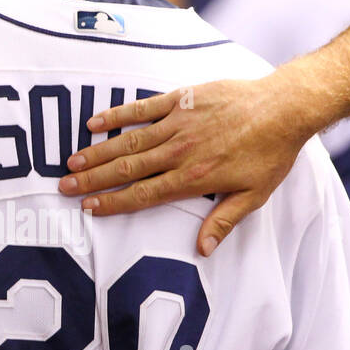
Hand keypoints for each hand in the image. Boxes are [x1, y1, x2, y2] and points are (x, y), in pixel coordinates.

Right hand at [58, 8, 349, 256]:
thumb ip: (222, 222)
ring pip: (129, 141)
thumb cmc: (271, 154)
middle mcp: (180, 152)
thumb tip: (202, 250)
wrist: (285, 107)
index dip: (114, 203)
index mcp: (194, 178)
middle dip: (94, 180)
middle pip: (128, 169)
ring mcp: (178, 124)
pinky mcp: (182, 100)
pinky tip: (95, 123)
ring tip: (72, 162)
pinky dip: (118, 116)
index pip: (144, 195)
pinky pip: (143, 108)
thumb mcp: (253, 196)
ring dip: (98, 152)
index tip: (89, 208)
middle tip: (64, 187)